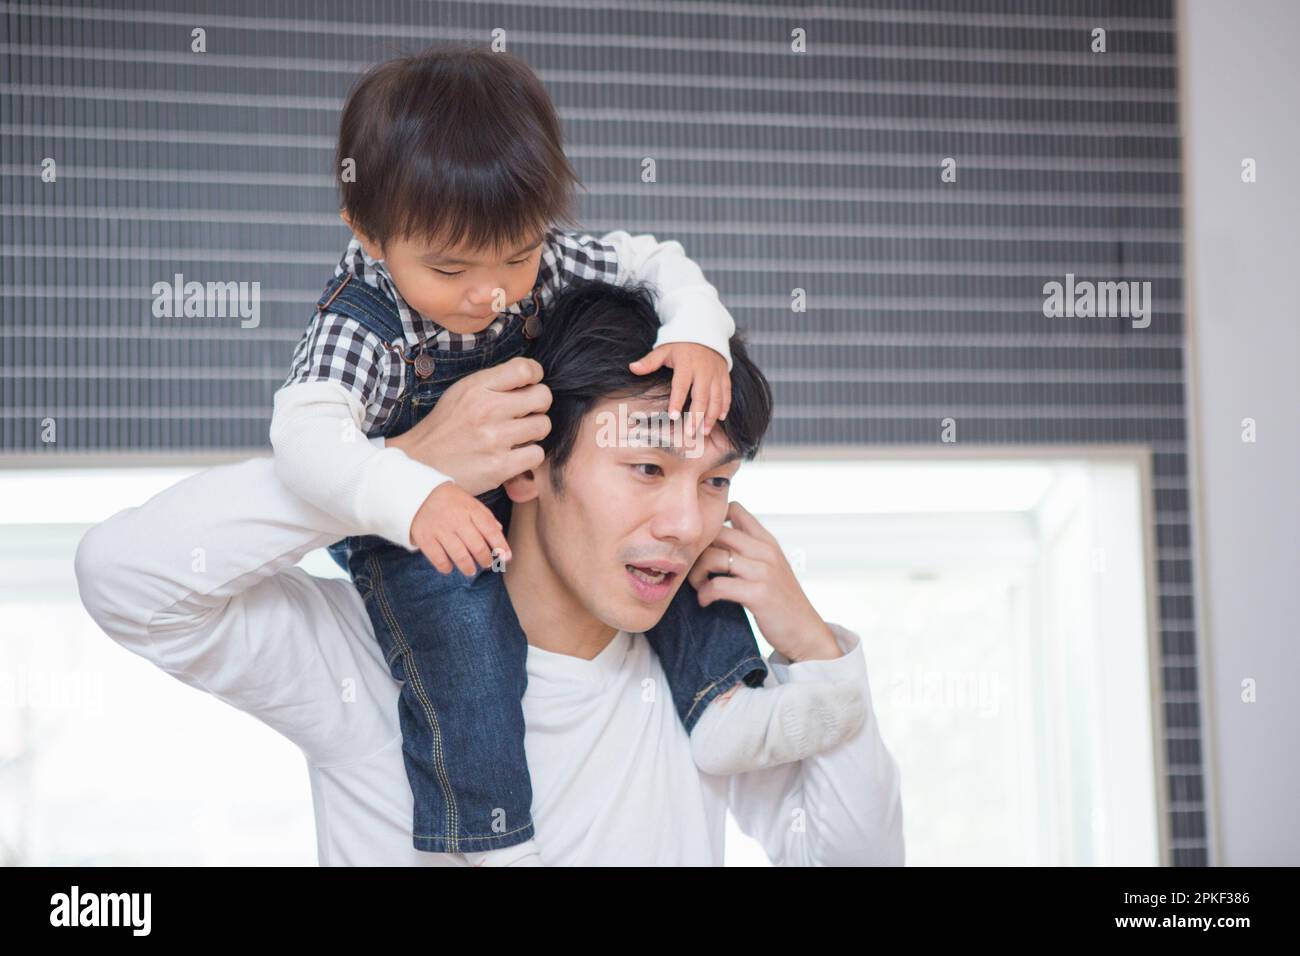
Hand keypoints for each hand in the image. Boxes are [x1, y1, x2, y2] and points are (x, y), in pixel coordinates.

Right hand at [388, 356, 550, 495]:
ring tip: (517, 436)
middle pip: (543, 397)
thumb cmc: (445, 427)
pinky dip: (528, 456)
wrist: (419, 464)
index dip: (534, 376)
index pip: (525, 369)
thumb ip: (493, 383)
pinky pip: (537, 455)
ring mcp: (494, 438)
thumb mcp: (461, 392)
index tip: (529, 385)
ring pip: (543, 426)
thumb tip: (530, 376)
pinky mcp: (499, 466)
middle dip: (538, 405)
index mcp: (477, 387)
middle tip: (525, 414)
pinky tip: (514, 455)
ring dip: (534, 432)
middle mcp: (487, 409)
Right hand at [410, 481, 512, 576]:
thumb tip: (499, 532)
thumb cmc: (450, 501)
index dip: (500, 545)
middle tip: (487, 564)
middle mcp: (456, 519)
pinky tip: (449, 567)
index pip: (490, 529)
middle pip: (476, 545)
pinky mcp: (425, 538)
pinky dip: (446, 567)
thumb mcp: (470, 502)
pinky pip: (438, 559)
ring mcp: (440, 529)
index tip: (507, 557)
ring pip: (459, 555)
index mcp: (470, 509)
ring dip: (468, 567)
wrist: (417, 493)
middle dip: (485, 559)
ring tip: (471, 571)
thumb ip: (485, 516)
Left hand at [628, 343, 729, 440]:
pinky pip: (727, 393)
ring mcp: (716, 374)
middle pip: (701, 396)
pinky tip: (720, 418)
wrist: (705, 332)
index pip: (681, 385)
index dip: (677, 401)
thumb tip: (632, 368)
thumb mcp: (664, 350)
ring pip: (716, 398)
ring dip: (711, 416)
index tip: (673, 416)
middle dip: (697, 416)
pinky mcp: (724, 376)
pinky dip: (725, 406)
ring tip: (705, 431)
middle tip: (690, 433)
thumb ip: (650, 362)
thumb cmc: (681, 345)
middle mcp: (703, 370)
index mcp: (686, 364)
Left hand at [686, 501, 840, 662]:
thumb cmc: (781, 601)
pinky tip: (705, 601)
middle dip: (698, 550)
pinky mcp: (758, 593)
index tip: (704, 544)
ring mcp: (763, 571)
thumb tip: (715, 539)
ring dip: (697, 573)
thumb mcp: (770, 567)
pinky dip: (705, 594)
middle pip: (717, 532)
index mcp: (767, 541)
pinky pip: (718, 585)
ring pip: (713, 556)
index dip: (713, 521)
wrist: (805, 631)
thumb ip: (750, 550)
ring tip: (699, 586)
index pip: (735, 509)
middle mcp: (766, 551)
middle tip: (695, 569)